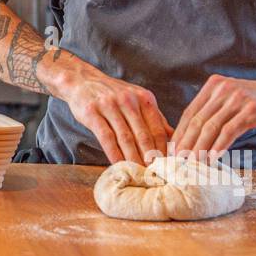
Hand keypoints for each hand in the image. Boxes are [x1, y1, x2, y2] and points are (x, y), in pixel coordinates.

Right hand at [56, 66, 173, 164]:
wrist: (81, 80)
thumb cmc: (112, 94)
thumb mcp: (136, 99)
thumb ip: (154, 117)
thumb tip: (174, 137)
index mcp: (144, 98)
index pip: (158, 128)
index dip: (163, 150)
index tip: (165, 167)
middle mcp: (128, 100)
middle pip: (143, 135)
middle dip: (150, 158)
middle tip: (154, 175)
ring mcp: (110, 105)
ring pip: (125, 138)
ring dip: (133, 159)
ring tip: (139, 174)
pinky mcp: (92, 112)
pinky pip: (106, 137)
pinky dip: (113, 153)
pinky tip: (118, 165)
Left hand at [169, 71, 255, 159]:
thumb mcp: (235, 99)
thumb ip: (216, 111)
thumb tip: (196, 136)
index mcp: (214, 86)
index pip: (190, 112)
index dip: (179, 133)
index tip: (172, 152)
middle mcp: (223, 89)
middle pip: (197, 120)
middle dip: (185, 144)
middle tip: (176, 162)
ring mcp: (238, 99)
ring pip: (210, 127)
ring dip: (199, 148)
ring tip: (191, 165)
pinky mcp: (252, 110)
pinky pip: (229, 131)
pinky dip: (218, 146)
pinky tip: (212, 159)